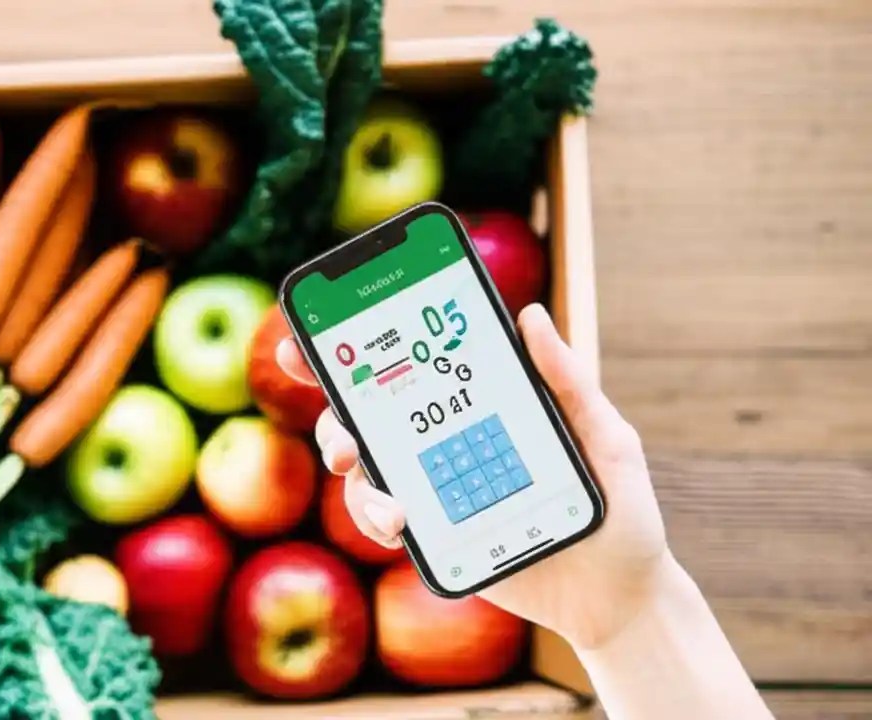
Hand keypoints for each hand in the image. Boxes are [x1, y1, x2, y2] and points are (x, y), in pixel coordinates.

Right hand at [277, 303, 671, 649]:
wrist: (620, 598)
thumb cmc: (620, 511)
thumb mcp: (605, 438)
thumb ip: (568, 381)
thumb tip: (529, 315)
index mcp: (477, 407)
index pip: (409, 368)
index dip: (350, 351)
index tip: (305, 341)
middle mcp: (442, 444)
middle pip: (365, 419)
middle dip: (334, 422)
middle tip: (344, 442)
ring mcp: (433, 491)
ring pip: (364, 474)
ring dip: (359, 486)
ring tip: (393, 511)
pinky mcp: (434, 537)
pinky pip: (383, 523)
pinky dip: (377, 522)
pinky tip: (400, 528)